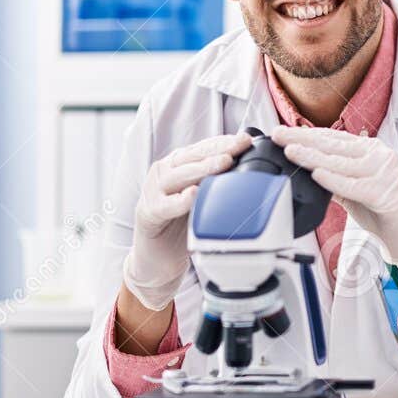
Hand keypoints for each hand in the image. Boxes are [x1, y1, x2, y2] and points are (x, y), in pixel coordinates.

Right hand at [121, 133, 251, 309]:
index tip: (246, 140)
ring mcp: (152, 192)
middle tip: (237, 148)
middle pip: (191, 158)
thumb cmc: (182, 223)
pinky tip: (194, 195)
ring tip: (223, 164)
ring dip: (202, 169)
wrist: (158, 257)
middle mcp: (164, 173)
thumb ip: (219, 181)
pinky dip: (179, 200)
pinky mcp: (147, 213)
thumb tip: (250, 166)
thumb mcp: (204, 197)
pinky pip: (164, 205)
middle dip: (217, 151)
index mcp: (178, 164)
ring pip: (178, 176)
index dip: (224, 142)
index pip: (202, 147)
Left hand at [272, 125, 397, 277]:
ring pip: (340, 163)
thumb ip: (335, 175)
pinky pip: (352, 186)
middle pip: (334, 146)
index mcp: (371, 150)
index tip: (283, 132)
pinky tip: (317, 174)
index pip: (334, 138)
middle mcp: (379, 156)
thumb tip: (304, 169)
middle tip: (278, 135)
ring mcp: (383, 173)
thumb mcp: (355, 186)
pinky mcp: (384, 194)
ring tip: (290, 152)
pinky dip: (333, 180)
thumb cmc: (383, 208)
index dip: (306, 134)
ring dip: (312, 157)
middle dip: (302, 140)